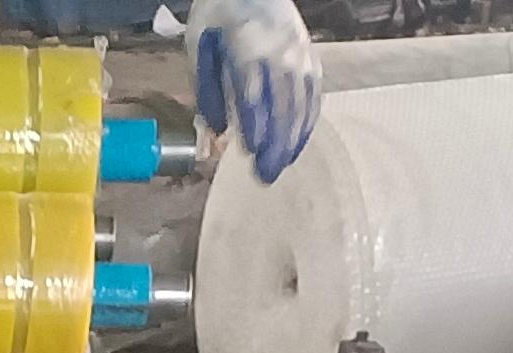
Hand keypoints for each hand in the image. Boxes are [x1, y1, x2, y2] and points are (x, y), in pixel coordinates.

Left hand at [192, 0, 317, 183]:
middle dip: (274, 142)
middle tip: (264, 175)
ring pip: (300, 103)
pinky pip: (313, 96)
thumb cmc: (220, 15)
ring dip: (290, 140)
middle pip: (282, 102)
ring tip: (278, 167)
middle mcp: (280, 50)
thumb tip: (217, 129)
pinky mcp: (309, 58)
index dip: (254, 119)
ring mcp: (299, 54)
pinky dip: (305, 124)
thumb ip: (208, 88)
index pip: (254, 88)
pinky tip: (295, 146)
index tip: (249, 148)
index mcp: (249, 44)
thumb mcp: (199, 44)